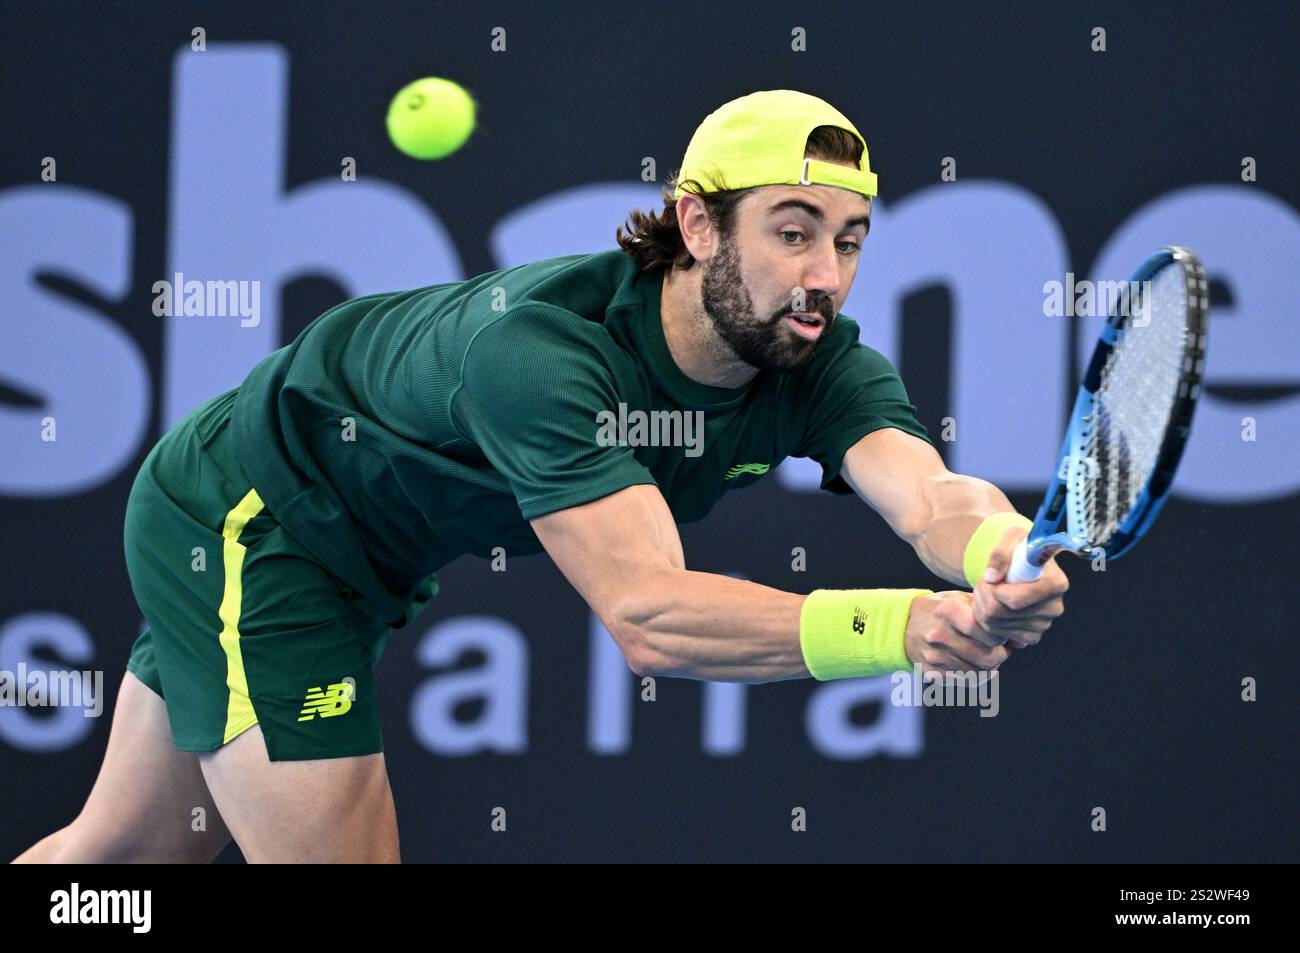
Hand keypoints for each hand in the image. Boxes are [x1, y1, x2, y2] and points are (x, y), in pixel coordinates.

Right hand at [904, 590, 1010, 674]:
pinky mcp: (932, 673)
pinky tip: (973, 663)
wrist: (903, 627)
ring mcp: (934, 657)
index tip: (999, 634)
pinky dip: (976, 675)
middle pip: (987, 658)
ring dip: (990, 667)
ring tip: (987, 655)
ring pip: (980, 673)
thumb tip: (1022, 640)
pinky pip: (966, 682)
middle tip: (1000, 648)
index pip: (985, 631)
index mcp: (947, 612)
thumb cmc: (940, 611)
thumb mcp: (960, 600)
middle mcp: (938, 635)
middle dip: (1001, 655)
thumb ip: (989, 615)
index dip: (999, 636)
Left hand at [973, 527, 1068, 648]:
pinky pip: (1000, 635)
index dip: (996, 591)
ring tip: (989, 591)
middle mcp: (1054, 607)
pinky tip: (994, 606)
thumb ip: (1001, 552)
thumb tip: (992, 577)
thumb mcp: (1012, 538)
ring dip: (983, 607)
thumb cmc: (1020, 549)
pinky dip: (990, 621)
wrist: (1021, 564)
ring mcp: (1044, 624)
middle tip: (985, 583)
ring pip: (996, 625)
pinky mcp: (1032, 635)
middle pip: (1001, 614)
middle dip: (985, 596)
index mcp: (1055, 583)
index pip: (1015, 601)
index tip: (992, 579)